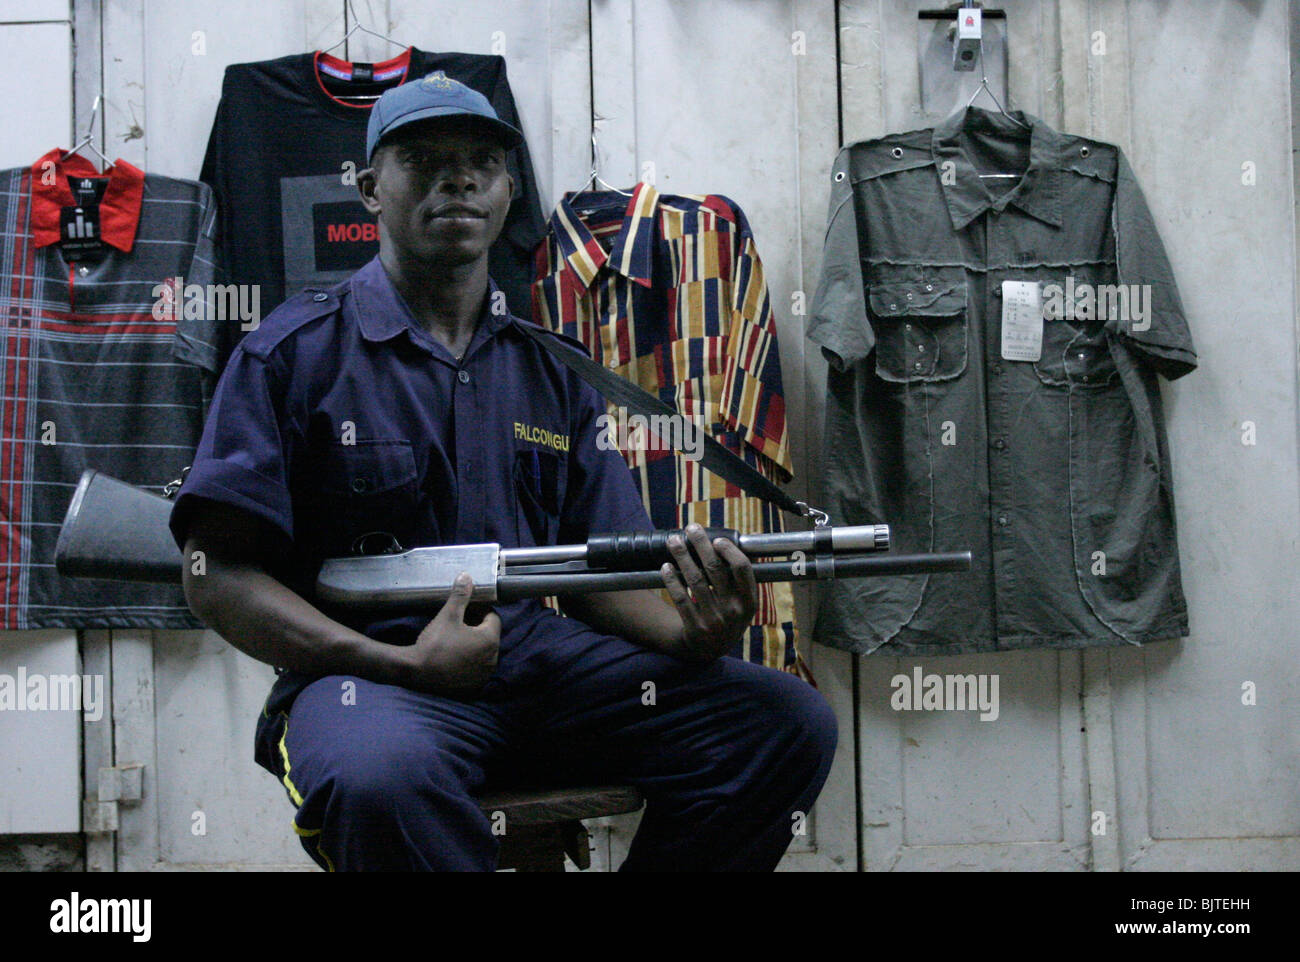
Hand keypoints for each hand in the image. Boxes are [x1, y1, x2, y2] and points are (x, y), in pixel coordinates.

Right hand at [403, 573, 500, 694]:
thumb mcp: (448, 615)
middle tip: (459, 621)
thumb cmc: (434, 642)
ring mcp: (484, 674)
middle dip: (477, 626)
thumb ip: (460, 596)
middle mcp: (493, 659)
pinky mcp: (474, 685)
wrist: (416, 672)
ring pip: (484, 652)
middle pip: (489, 635)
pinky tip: (454, 655)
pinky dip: (470, 660)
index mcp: (490, 639)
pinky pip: (477, 667)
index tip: (466, 608)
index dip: (480, 610)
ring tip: (455, 638)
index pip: (492, 617)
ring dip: (474, 643)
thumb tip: (466, 576)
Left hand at [660, 524, 757, 662]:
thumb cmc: (726, 615)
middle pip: (715, 569)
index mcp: (749, 602)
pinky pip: (680, 598)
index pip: (742, 569)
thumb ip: (741, 576)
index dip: (729, 551)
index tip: (716, 539)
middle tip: (691, 529)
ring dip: (682, 556)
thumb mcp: (742, 602)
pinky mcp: (694, 627)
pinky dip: (672, 580)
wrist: (709, 650)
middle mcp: (733, 611)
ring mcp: (714, 620)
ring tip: (673, 541)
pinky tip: (666, 567)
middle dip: (701, 545)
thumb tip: (745, 536)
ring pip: (695, 580)